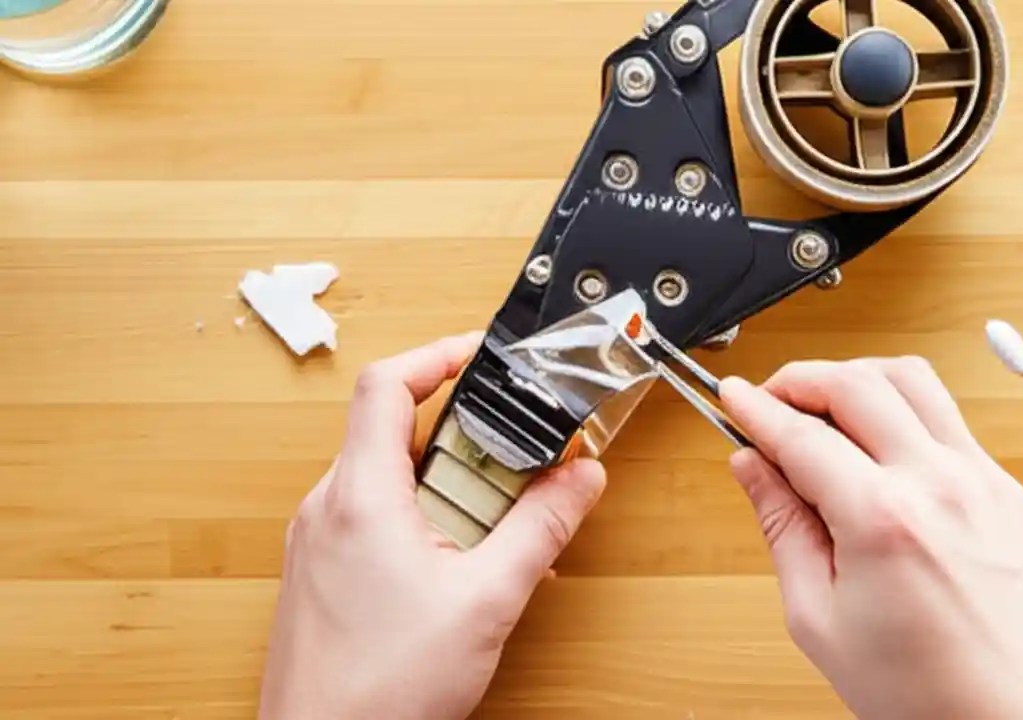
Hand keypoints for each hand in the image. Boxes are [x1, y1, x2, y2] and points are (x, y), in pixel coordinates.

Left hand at [258, 333, 606, 719]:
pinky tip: (456, 568)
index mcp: (360, 498)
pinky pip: (374, 518)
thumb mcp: (487, 601)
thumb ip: (540, 529)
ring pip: (387, 479)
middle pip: (395, 431)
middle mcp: (327, 509)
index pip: (386, 384)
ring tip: (489, 532)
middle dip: (465, 441)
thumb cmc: (380, 692)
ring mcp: (317, 542)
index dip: (436, 354)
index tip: (480, 354)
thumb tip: (579, 479)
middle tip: (512, 469)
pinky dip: (422, 522)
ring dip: (446, 488)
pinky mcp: (320, 573)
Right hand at [720, 358, 1022, 719]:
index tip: (731, 396)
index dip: (755, 409)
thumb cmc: (923, 692)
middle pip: (856, 383)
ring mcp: (981, 478)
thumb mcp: (819, 619)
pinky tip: (878, 443)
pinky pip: (948, 416)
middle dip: (799, 378)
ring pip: (911, 379)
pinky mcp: (1005, 487)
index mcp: (882, 520)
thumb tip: (752, 468)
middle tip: (768, 398)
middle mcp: (938, 483)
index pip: (801, 434)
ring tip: (822, 406)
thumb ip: (782, 528)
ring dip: (856, 378)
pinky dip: (902, 409)